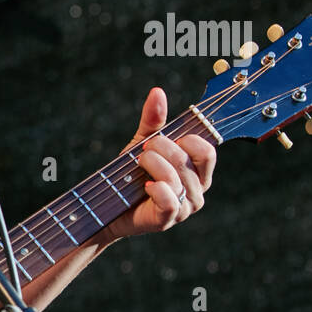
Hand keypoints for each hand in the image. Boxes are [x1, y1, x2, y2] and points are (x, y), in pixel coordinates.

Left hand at [97, 87, 216, 243]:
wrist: (106, 206)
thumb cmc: (129, 176)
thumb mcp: (141, 145)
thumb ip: (153, 121)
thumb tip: (157, 91)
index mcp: (198, 171)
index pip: (206, 150)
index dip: (184, 139)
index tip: (161, 138)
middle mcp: (197, 190)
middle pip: (188, 159)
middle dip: (161, 148)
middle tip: (143, 150)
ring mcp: (185, 207)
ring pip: (176, 177)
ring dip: (151, 165)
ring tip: (137, 165)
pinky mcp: (168, 219)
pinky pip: (170, 200)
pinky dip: (156, 189)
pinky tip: (144, 186)